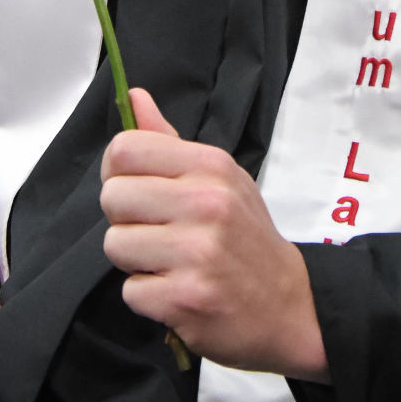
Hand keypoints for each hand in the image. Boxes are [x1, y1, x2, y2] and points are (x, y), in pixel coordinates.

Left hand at [100, 89, 328, 380]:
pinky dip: (148, 297)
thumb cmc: (245, 236)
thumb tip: (134, 96)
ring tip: (169, 262)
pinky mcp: (186, 299)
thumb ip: (169, 142)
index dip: (118, 171)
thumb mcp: (220, 179)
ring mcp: (196, 253)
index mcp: (211, 166)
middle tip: (157, 231)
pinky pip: (129, 291)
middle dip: (125, 219)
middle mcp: (205, 203)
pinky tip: (177, 290)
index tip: (137, 188)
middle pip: (112, 197)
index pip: (125, 149)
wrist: (288, 305)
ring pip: (115, 245)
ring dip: (134, 260)